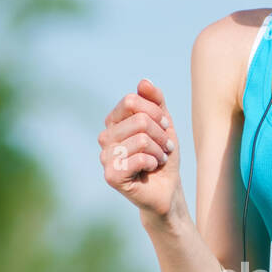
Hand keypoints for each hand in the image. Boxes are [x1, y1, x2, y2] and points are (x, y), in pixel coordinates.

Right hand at [99, 79, 180, 219]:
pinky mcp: (111, 175)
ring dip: (159, 151)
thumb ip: (155, 101)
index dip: (155, 114)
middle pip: (139, 120)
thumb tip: (143, 82)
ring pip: (141, 139)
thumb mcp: (164, 124)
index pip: (131, 101)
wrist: (166, 189)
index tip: (164, 128)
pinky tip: (151, 169)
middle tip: (165, 149)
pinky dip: (153, 162)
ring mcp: (106, 157)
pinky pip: (139, 158)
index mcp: (114, 122)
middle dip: (161, 135)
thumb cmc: (163, 156)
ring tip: (159, 159)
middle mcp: (105, 137)